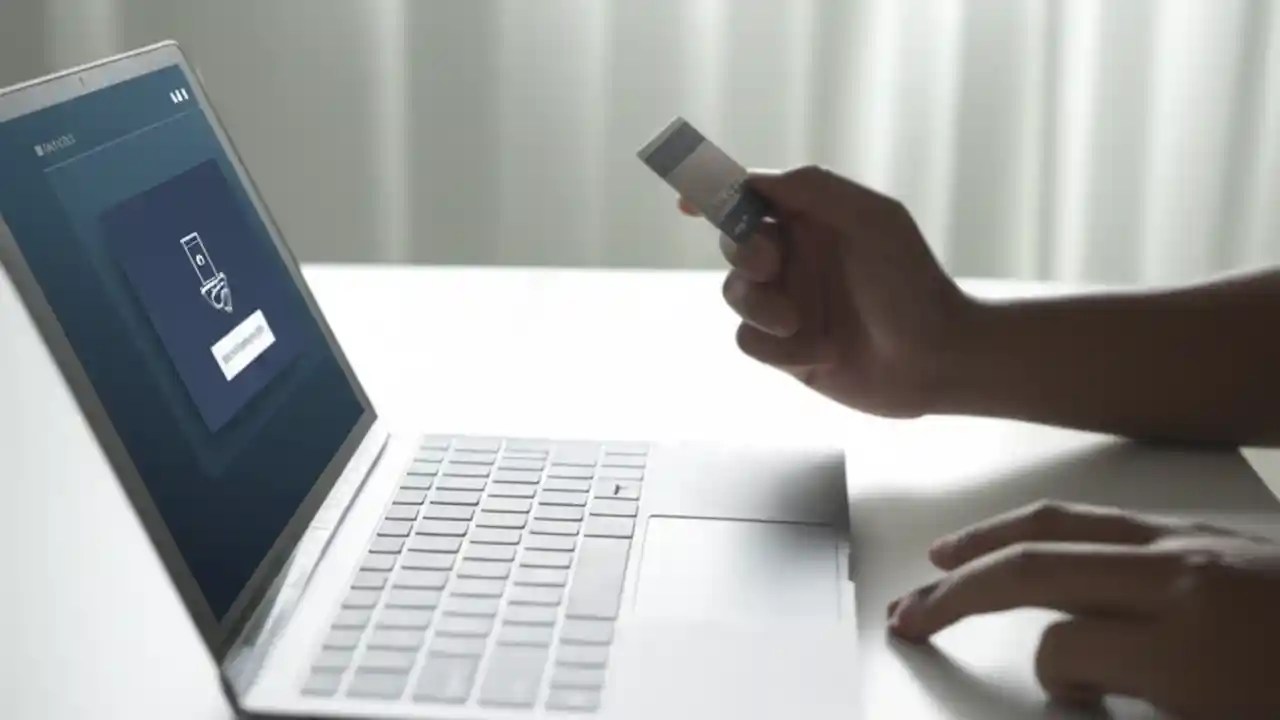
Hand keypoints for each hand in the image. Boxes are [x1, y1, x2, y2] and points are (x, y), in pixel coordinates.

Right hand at [680, 166, 974, 416]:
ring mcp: (789, 303)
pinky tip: (822, 353)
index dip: (713, 193)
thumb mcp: (870, 218)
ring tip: (797, 322)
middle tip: (769, 263)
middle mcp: (797, 257)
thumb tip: (752, 178)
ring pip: (734, 293)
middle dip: (742, 249)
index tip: (688, 203)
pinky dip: (778, 347)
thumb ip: (812, 188)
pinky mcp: (786, 349)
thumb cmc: (911, 283)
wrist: (936, 358)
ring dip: (760, 305)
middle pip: (733, 242)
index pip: (752, 196)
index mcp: (815, 218)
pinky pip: (748, 340)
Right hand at [888, 501, 1279, 717]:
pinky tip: (1032, 538)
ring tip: (942, 560)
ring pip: (1060, 522)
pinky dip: (1048, 525)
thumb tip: (1080, 685)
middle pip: (1033, 566)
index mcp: (1190, 645)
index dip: (1051, 684)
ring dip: (989, 540)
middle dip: (956, 592)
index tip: (1072, 704)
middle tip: (908, 615)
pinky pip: (1105, 515)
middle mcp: (1181, 578)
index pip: (1062, 651)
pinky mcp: (1212, 531)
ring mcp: (1196, 543)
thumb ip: (1146, 706)